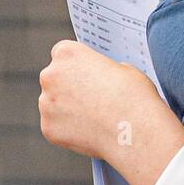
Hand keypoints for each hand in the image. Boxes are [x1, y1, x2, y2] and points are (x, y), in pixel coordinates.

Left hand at [38, 40, 174, 160]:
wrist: (136, 132)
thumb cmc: (135, 98)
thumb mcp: (126, 69)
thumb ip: (105, 69)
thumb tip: (100, 77)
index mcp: (68, 54)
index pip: (63, 52)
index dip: (78, 63)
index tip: (88, 72)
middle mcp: (50, 75)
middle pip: (55, 78)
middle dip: (70, 86)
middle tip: (94, 97)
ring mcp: (46, 103)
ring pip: (54, 103)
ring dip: (68, 108)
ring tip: (96, 116)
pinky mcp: (48, 128)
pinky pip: (56, 125)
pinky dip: (69, 128)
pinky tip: (91, 130)